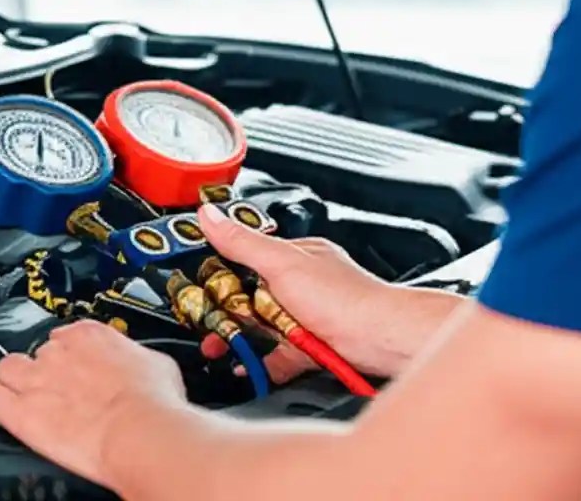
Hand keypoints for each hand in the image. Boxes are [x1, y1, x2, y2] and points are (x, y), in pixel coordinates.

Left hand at [0, 320, 187, 487]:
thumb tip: (137, 366)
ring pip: (6, 368)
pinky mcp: (20, 412)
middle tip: (59, 391)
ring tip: (28, 400)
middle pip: (36, 351)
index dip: (71, 355)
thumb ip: (133, 358)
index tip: (79, 369)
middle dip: (43, 369)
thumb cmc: (155, 403)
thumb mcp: (156, 364)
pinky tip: (5, 412)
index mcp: (91, 334)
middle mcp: (59, 351)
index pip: (66, 334)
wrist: (141, 432)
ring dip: (13, 382)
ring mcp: (36, 380)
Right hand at [196, 203, 403, 380]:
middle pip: (253, 297)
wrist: (380, 339)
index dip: (221, 272)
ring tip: (216, 346)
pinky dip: (261, 361)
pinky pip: (278, 355)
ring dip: (240, 337)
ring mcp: (306, 317)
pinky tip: (246, 366)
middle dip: (227, 312)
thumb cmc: (345, 298)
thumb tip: (210, 215)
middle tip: (204, 322)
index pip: (248, 257)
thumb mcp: (283, 263)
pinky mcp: (311, 346)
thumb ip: (243, 242)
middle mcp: (302, 285)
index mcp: (296, 257)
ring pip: (264, 327)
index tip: (199, 284)